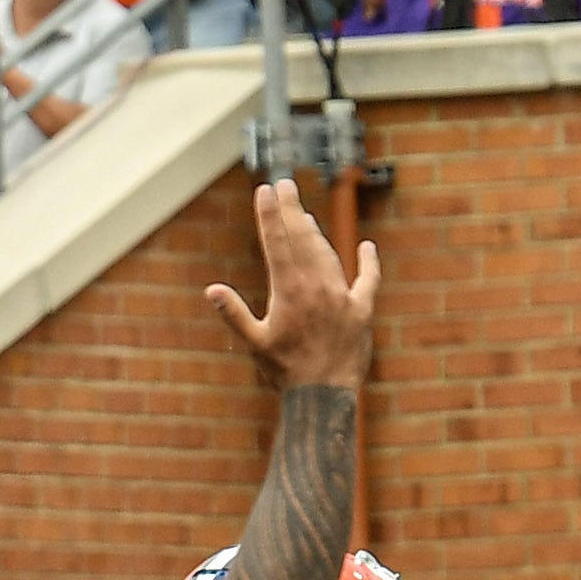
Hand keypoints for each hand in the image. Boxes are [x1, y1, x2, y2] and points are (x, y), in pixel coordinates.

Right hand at [206, 180, 377, 392]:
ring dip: (315, 232)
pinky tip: (367, 247)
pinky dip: (368, 262)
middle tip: (286, 185)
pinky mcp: (362, 310)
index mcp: (289, 290)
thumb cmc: (284, 371)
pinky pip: (368, 279)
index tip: (265, 190)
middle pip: (303, 238)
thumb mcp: (254, 343)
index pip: (277, 242)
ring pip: (328, 253)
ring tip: (305, 215)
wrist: (325, 394)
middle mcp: (317, 286)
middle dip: (292, 210)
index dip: (270, 214)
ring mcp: (342, 295)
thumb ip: (234, 313)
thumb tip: (211, 289)